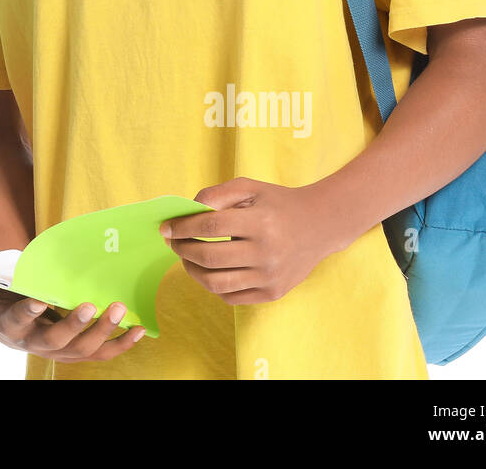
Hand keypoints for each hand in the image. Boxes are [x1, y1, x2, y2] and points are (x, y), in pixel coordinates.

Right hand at [0, 282, 146, 362]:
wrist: (8, 326)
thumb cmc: (0, 301)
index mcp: (13, 327)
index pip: (19, 321)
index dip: (28, 312)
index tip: (39, 300)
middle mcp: (37, 344)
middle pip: (57, 340)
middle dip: (76, 324)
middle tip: (91, 305)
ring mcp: (60, 351)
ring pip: (83, 349)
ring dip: (103, 332)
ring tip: (118, 309)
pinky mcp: (77, 352)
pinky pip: (101, 353)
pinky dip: (121, 344)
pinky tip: (139, 330)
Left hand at [160, 177, 347, 303]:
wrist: (320, 225)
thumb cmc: (278, 203)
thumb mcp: (249, 188)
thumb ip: (216, 194)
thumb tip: (186, 211)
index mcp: (259, 222)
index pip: (209, 225)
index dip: (182, 227)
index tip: (166, 228)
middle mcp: (266, 252)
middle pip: (209, 257)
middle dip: (182, 249)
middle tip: (173, 243)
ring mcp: (270, 277)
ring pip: (216, 283)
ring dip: (192, 270)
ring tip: (187, 257)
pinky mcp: (272, 293)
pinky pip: (231, 297)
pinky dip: (213, 285)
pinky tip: (209, 270)